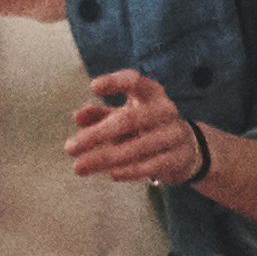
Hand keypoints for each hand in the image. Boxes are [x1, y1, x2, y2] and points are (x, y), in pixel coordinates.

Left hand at [61, 68, 212, 193]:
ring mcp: (173, 135)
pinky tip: (111, 173)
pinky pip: (150, 165)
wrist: (187, 148)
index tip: (94, 87)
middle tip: (69, 147)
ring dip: (105, 158)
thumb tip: (78, 117)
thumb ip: (100, 115)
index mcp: (152, 93)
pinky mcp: (177, 158)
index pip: (136, 82)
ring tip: (79, 167)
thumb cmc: (145, 126)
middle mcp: (165, 111)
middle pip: (128, 120)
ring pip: (136, 147)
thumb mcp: (124, 115)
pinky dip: (129, 171)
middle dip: (96, 135)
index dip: (116, 82)